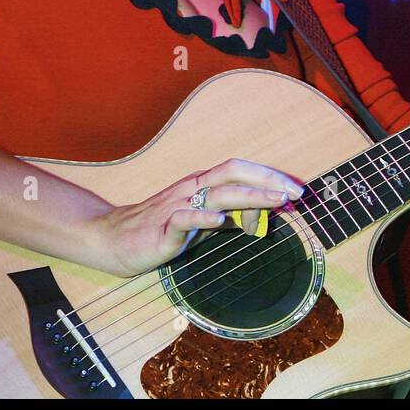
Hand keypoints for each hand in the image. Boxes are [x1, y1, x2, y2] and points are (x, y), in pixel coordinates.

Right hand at [98, 159, 303, 277]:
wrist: (114, 239)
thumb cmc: (162, 228)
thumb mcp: (202, 221)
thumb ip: (229, 216)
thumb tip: (262, 215)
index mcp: (202, 183)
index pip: (240, 170)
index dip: (269, 175)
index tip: (296, 188)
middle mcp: (192, 187)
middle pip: (233, 172)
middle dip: (267, 179)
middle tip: (295, 192)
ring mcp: (177, 205)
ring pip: (216, 193)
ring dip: (250, 196)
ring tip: (276, 201)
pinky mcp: (163, 228)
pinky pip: (185, 218)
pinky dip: (203, 218)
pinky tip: (221, 221)